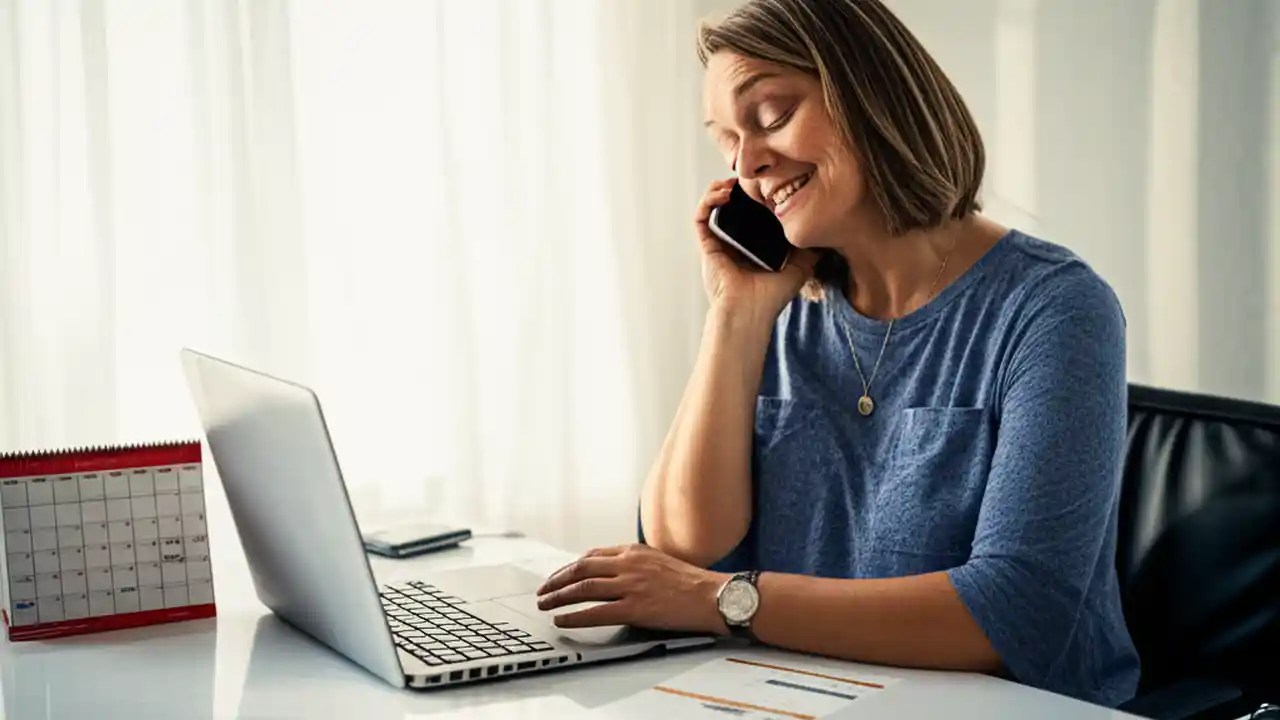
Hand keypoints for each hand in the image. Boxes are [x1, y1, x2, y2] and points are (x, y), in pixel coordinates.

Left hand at [535, 543, 730, 633]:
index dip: (570, 567)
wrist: (713, 595)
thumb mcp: (659, 560)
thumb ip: (635, 564)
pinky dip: (574, 616)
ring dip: (559, 596)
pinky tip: (563, 620)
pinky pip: (595, 612)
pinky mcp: (635, 608)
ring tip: (545, 605)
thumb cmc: (691, 582)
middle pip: (581, 568)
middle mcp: (628, 564)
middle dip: (557, 580)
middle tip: (543, 591)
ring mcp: (630, 585)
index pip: (592, 555)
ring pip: (583, 588)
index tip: (559, 576)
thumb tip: (614, 575)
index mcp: (634, 551)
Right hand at [695, 178, 819, 325]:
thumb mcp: (798, 269)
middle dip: (737, 189)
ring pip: (713, 208)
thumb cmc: (770, 298)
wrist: (749, 312)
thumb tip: (825, 237)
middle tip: (749, 178)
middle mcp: (734, 244)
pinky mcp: (706, 246)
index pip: (751, 216)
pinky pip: (701, 218)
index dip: (756, 198)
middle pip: (731, 208)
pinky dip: (708, 201)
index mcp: (753, 248)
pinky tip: (724, 193)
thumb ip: (810, 253)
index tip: (768, 185)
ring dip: (720, 190)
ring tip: (734, 182)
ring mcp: (719, 244)